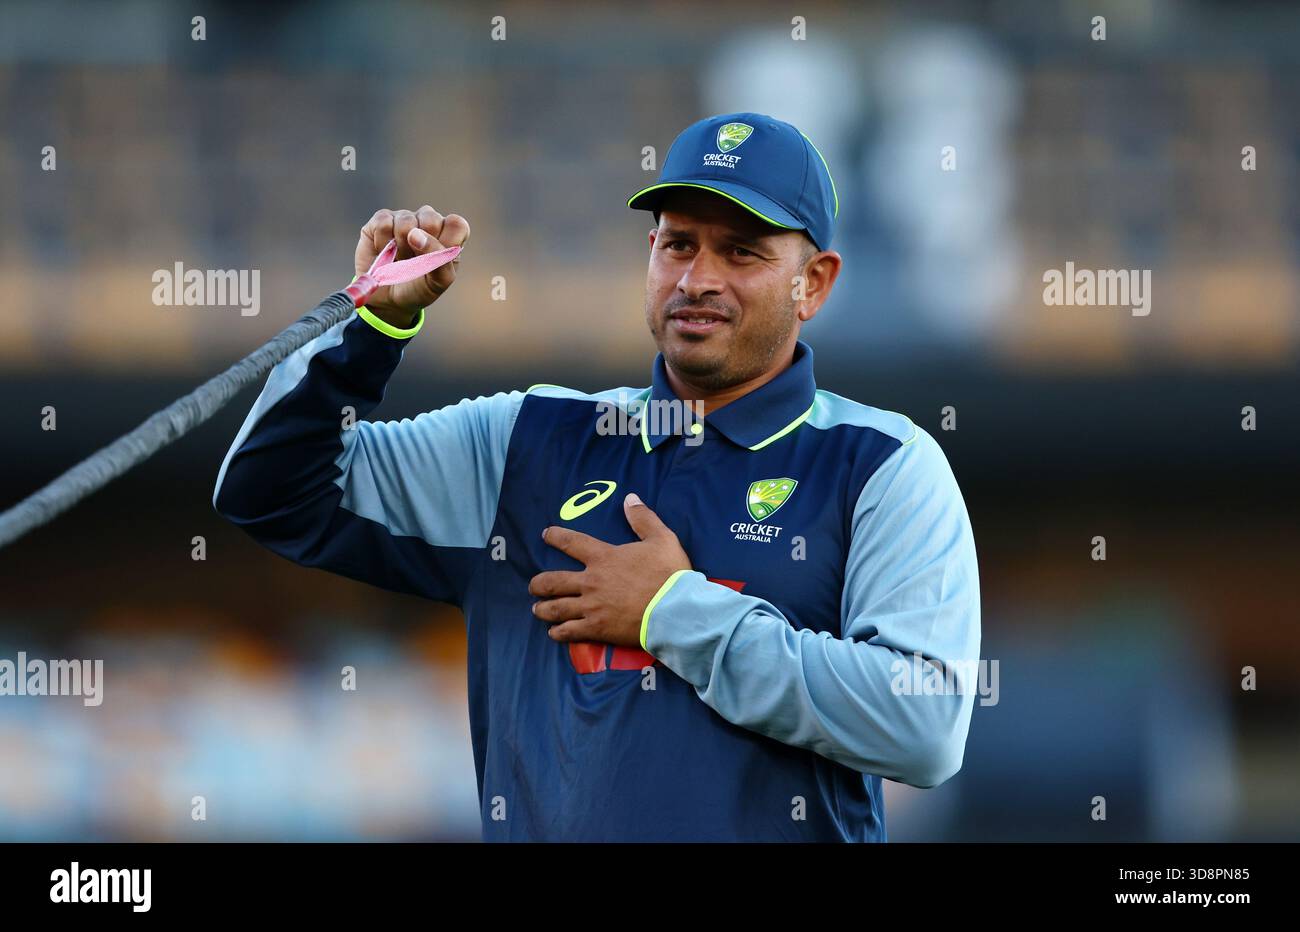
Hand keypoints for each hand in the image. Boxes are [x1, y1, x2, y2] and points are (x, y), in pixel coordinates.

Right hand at [355, 207, 469, 325]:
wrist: (387, 299)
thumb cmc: (417, 289)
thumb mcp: (437, 283)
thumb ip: (438, 260)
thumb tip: (414, 234)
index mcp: (449, 237)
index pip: (457, 224)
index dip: (446, 240)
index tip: (435, 259)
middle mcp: (428, 223)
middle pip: (431, 218)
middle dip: (421, 246)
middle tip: (415, 262)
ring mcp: (405, 218)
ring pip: (406, 221)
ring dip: (401, 247)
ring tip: (399, 259)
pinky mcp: (382, 219)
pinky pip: (384, 223)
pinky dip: (382, 244)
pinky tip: (384, 252)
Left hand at [530, 494, 691, 647]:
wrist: (675, 611)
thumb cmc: (670, 574)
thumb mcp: (662, 539)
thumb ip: (643, 518)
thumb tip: (630, 498)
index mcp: (603, 557)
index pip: (571, 542)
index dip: (555, 536)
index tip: (546, 535)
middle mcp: (591, 581)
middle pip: (553, 581)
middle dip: (538, 583)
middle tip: (533, 585)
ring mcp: (591, 607)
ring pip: (555, 608)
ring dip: (543, 609)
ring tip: (537, 609)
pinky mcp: (596, 629)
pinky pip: (569, 631)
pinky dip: (558, 632)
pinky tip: (554, 633)